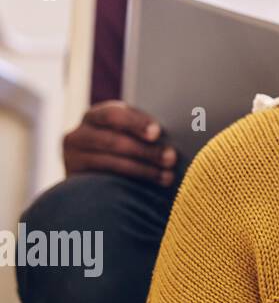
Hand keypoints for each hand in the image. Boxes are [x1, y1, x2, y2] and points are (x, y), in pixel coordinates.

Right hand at [62, 101, 176, 185]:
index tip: (157, 133)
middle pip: (113, 141)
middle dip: (146, 151)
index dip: (135, 122)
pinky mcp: (74, 180)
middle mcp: (78, 135)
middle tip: (171, 158)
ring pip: (110, 163)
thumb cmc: (127, 148)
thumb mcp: (129, 133)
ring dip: (143, 170)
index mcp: (95, 116)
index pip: (112, 114)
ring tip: (168, 176)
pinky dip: (130, 184)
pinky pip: (102, 182)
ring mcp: (72, 158)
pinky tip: (150, 188)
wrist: (96, 178)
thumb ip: (143, 131)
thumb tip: (184, 125)